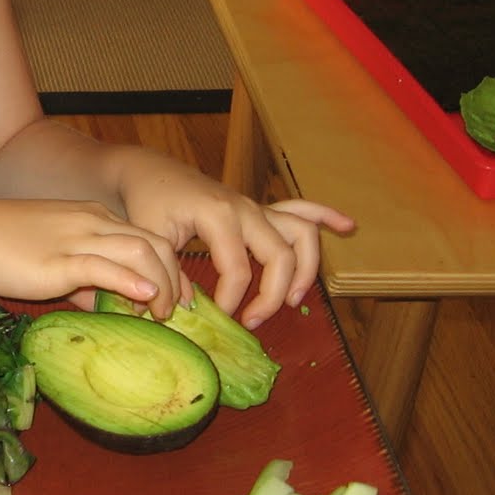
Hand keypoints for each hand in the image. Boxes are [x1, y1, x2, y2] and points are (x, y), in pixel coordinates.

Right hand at [0, 197, 183, 309]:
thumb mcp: (47, 258)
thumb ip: (77, 279)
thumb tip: (98, 302)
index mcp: (91, 218)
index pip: (146, 238)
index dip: (168, 269)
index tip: (174, 297)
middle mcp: (92, 222)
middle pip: (155, 244)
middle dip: (174, 279)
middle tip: (174, 311)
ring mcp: (77, 238)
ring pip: (141, 252)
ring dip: (161, 285)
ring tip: (161, 313)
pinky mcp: (59, 260)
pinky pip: (106, 268)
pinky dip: (132, 283)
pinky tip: (143, 300)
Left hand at [117, 160, 353, 325]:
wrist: (148, 172)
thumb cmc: (146, 203)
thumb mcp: (150, 239)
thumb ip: (167, 275)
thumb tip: (183, 310)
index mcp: (217, 215)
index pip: (238, 269)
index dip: (233, 299)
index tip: (221, 317)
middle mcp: (245, 208)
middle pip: (280, 254)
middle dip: (273, 293)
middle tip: (254, 321)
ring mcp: (256, 207)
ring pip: (300, 233)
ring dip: (306, 267)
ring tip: (294, 300)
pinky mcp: (259, 208)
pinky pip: (300, 209)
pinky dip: (325, 216)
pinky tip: (348, 226)